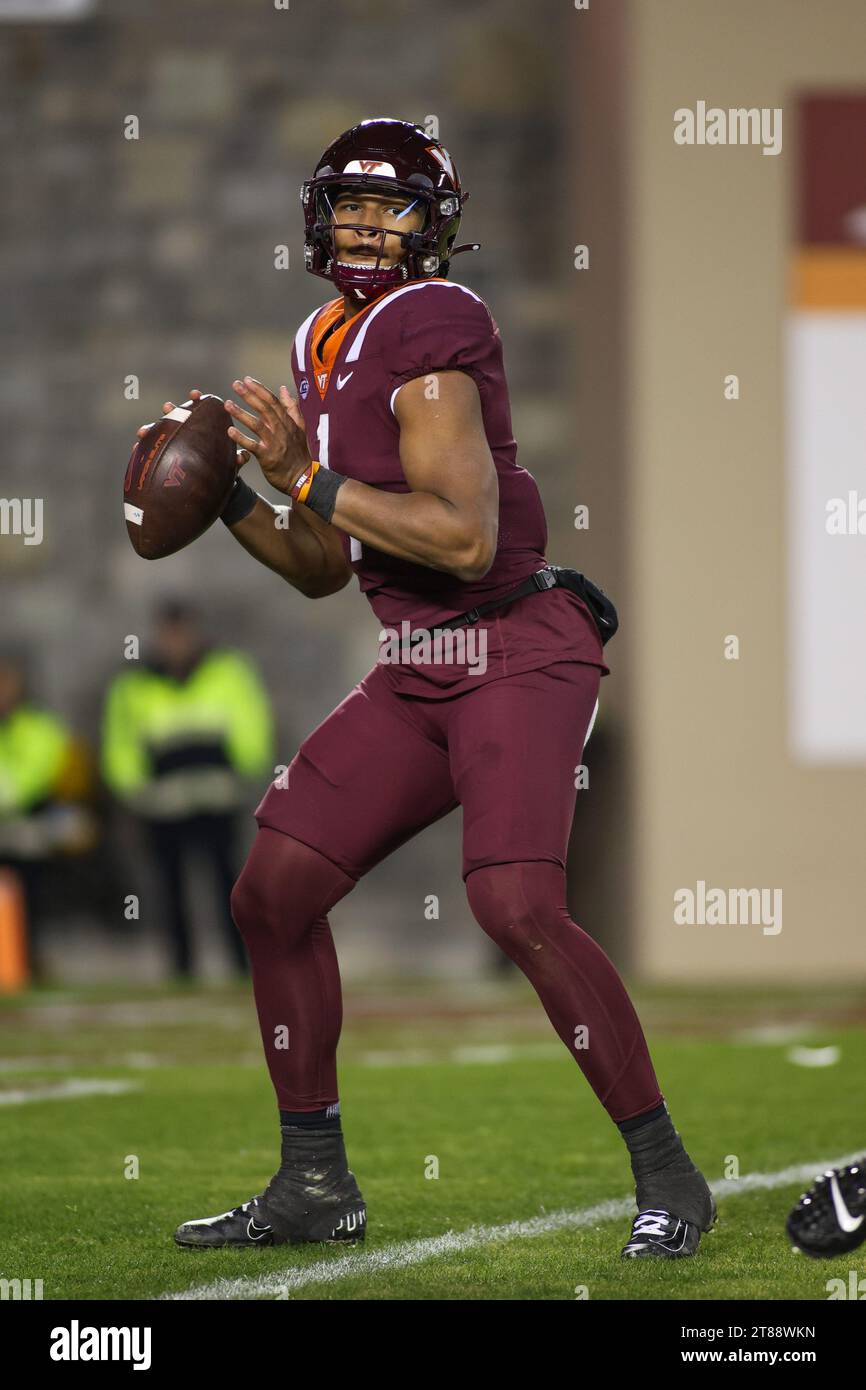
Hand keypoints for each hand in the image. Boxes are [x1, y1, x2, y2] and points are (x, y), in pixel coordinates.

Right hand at [135, 388, 249, 468]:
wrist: (215, 488)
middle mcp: (186, 433)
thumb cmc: (224, 469)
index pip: (198, 411)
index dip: (196, 400)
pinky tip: (135, 450)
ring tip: (143, 432)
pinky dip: (143, 451)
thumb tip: (244, 455)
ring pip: (160, 433)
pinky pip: (152, 453)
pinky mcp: (167, 458)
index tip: (196, 393)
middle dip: (170, 411)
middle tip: (167, 407)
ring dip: (150, 430)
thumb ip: (238, 459)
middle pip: (176, 418)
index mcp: (202, 429)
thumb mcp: (231, 464)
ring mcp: (175, 444)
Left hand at [224, 377, 310, 494]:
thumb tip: (284, 389)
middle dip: (249, 395)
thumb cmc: (298, 453)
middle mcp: (281, 430)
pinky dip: (241, 438)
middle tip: (236, 385)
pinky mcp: (267, 457)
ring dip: (241, 414)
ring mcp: (274, 443)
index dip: (260, 389)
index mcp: (288, 422)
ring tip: (228, 404)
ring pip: (257, 425)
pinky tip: (230, 431)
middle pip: (264, 409)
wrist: (302, 477)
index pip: (273, 401)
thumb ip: (292, 408)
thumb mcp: (300, 428)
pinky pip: (252, 446)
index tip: (247, 380)